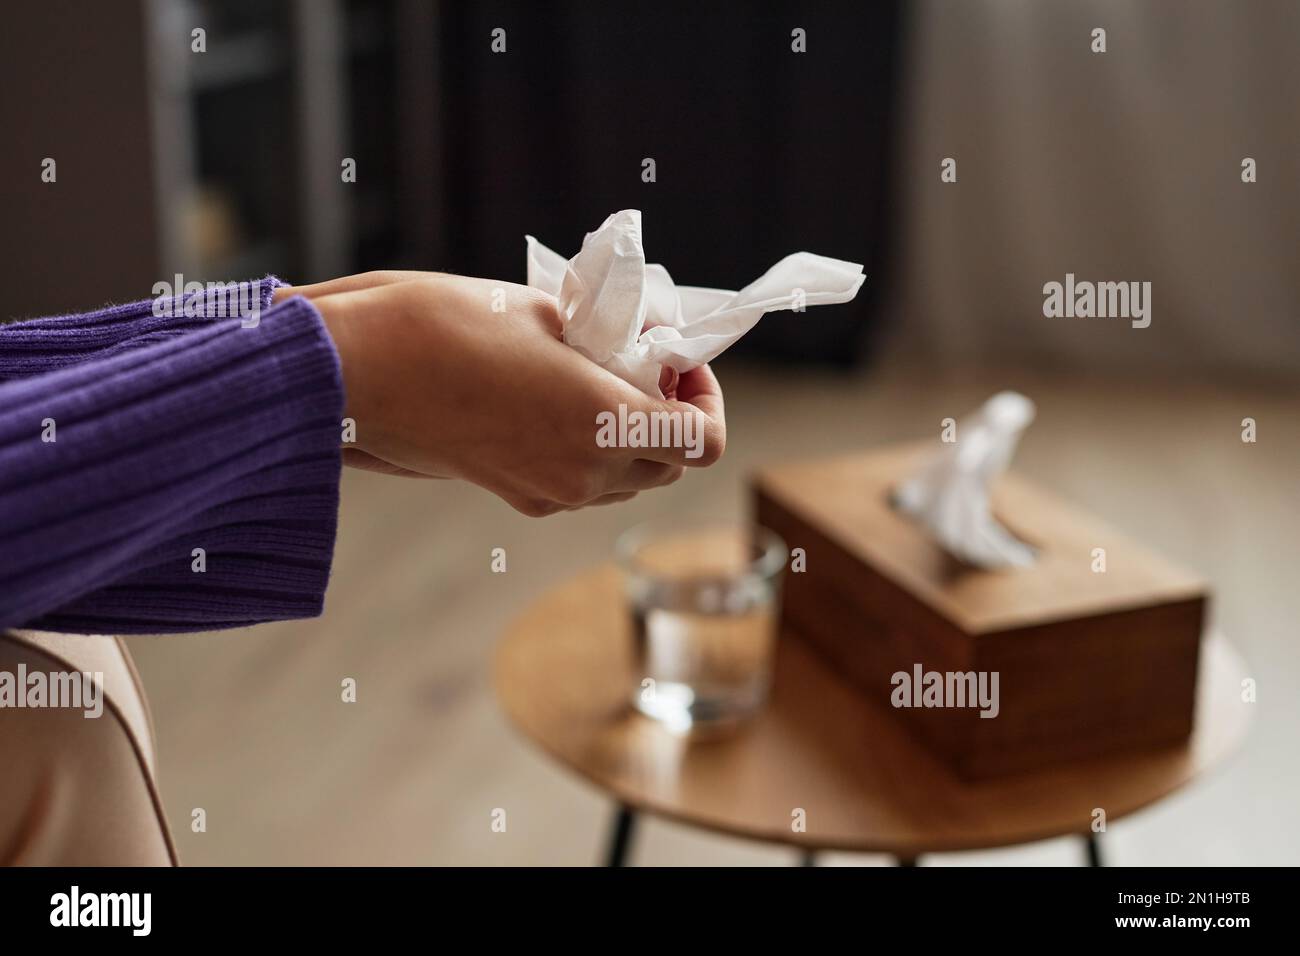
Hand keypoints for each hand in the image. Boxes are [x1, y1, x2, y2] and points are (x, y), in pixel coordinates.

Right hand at [274, 272, 724, 515]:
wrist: (357, 369)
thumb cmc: (445, 323)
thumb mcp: (545, 313)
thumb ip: (611, 337)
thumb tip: (647, 343)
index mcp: (602, 421)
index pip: (702, 441)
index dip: (706, 398)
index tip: (677, 362)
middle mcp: (584, 471)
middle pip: (669, 465)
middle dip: (671, 417)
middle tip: (643, 365)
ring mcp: (549, 492)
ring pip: (626, 480)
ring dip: (632, 437)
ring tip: (597, 380)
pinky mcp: (515, 495)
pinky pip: (581, 485)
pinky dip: (591, 452)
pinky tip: (557, 404)